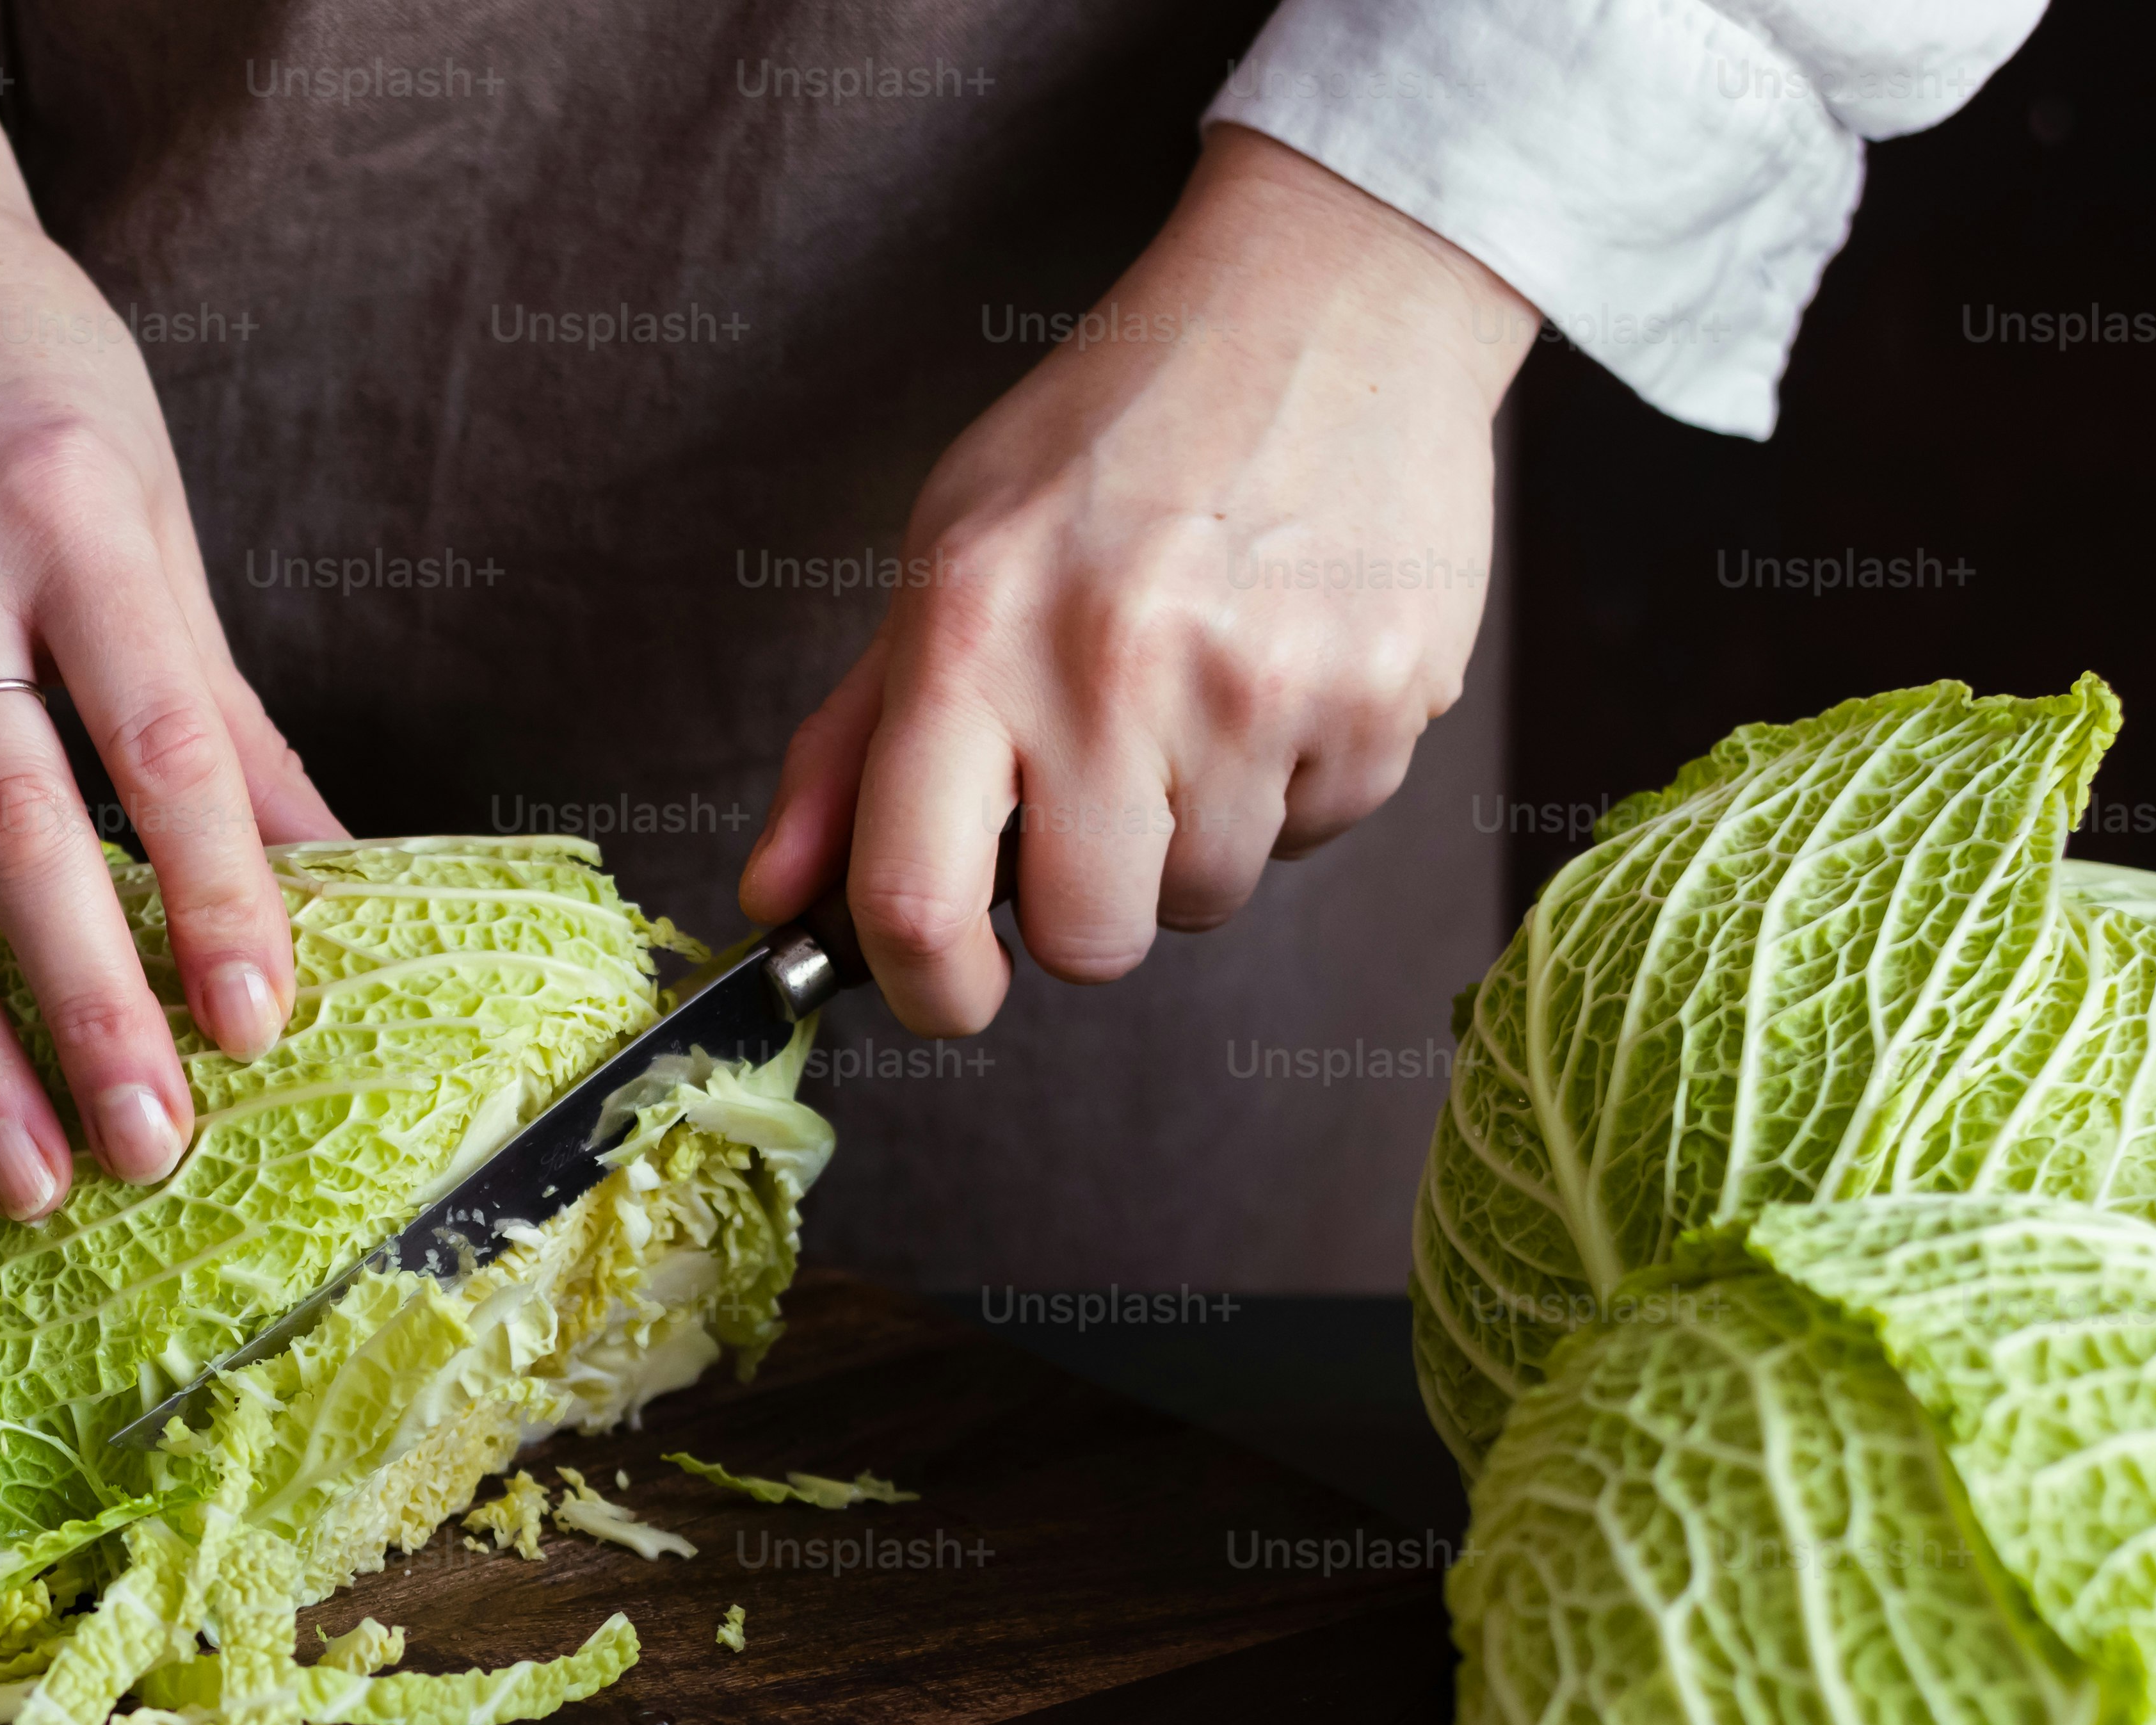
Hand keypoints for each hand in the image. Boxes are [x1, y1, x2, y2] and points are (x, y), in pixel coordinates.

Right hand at [0, 0, 338, 1218]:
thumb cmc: (18, 365)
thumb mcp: (151, 501)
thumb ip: (222, 703)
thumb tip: (338, 870)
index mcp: (67, 507)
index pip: (155, 740)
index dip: (210, 893)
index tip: (257, 1021)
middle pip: (13, 825)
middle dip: (84, 1004)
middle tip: (148, 1147)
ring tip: (30, 1177)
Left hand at [738, 126, 1533, 1034]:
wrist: (1329, 302)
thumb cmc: (1116, 434)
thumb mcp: (947, 554)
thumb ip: (853, 743)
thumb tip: (775, 897)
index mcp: (975, 633)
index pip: (917, 899)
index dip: (930, 990)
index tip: (948, 990)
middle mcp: (1112, 668)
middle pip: (1089, 942)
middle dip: (1085, 904)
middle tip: (1098, 794)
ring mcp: (1259, 689)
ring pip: (1205, 900)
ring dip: (1191, 836)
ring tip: (1199, 693)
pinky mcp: (1380, 698)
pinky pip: (1314, 836)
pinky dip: (1290, 782)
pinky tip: (1279, 665)